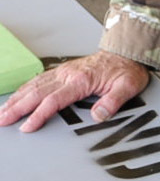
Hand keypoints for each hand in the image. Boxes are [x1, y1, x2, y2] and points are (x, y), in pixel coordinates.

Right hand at [0, 51, 150, 131]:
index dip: (38, 115)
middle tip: (2, 121)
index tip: (27, 127)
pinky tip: (17, 96)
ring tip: (2, 112)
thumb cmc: (126, 70)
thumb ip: (113, 102)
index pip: (54, 100)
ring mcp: (64, 72)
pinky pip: (39, 80)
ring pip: (34, 85)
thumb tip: (98, 115)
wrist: (126, 53)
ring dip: (16, 99)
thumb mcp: (127, 87)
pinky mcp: (63, 71)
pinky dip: (24, 89)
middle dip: (17, 108)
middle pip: (36, 93)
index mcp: (81, 80)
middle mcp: (68, 75)